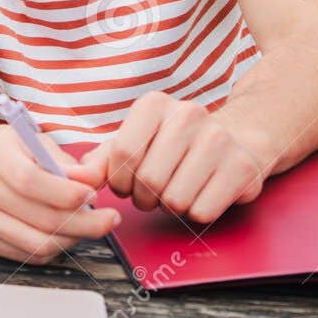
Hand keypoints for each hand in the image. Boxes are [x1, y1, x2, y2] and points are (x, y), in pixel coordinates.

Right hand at [0, 122, 119, 264]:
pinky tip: (64, 234)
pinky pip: (27, 255)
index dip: (66, 193)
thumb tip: (95, 179)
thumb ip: (65, 160)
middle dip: (84, 223)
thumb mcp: (30, 138)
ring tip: (88, 226)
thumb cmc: (0, 149)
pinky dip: (53, 248)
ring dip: (72, 239)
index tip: (93, 195)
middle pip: (39, 218)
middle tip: (109, 219)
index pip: (29, 180)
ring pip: (36, 244)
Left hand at [83, 91, 271, 224]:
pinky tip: (202, 193)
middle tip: (154, 191)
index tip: (126, 184)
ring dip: (171, 206)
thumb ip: (100, 161)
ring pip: (175, 199)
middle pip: (148, 180)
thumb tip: (73, 177)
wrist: (238, 139)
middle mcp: (188, 114)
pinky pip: (202, 211)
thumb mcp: (134, 143)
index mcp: (154, 105)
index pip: (123, 153)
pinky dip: (196, 213)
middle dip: (145, 198)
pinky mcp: (243, 168)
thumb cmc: (174, 145)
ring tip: (178, 189)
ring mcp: (219, 139)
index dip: (119, 180)